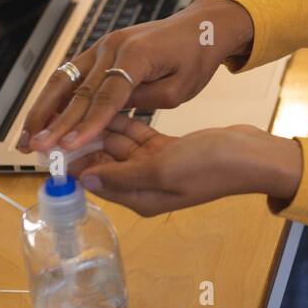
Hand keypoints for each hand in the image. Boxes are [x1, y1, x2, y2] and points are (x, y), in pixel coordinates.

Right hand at [23, 0, 254, 155]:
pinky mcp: (99, 49)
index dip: (86, 124)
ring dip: (43, 110)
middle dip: (54, 122)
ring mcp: (103, 45)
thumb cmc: (195, 58)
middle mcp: (113, 46)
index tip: (67, 146)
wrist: (199, 27)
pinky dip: (53, 97)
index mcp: (137, 55)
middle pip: (78, 90)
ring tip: (27, 138)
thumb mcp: (180, 89)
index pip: (107, 97)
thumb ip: (144, 102)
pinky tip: (42, 118)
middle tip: (34, 148)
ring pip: (64, 80)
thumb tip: (108, 114)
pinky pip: (71, 74)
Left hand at [69, 115, 302, 216]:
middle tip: (66, 119)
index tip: (55, 146)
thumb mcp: (162, 170)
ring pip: (121, 148)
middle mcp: (146, 185)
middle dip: (86, 146)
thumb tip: (86, 180)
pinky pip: (140, 138)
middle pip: (105, 165)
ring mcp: (159, 167)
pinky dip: (128, 126)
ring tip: (84, 108)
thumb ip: (122, 175)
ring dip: (105, 131)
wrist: (252, 156)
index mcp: (142, 199)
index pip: (97, 185)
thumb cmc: (210, 165)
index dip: (75, 167)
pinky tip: (114, 108)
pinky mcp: (171, 150)